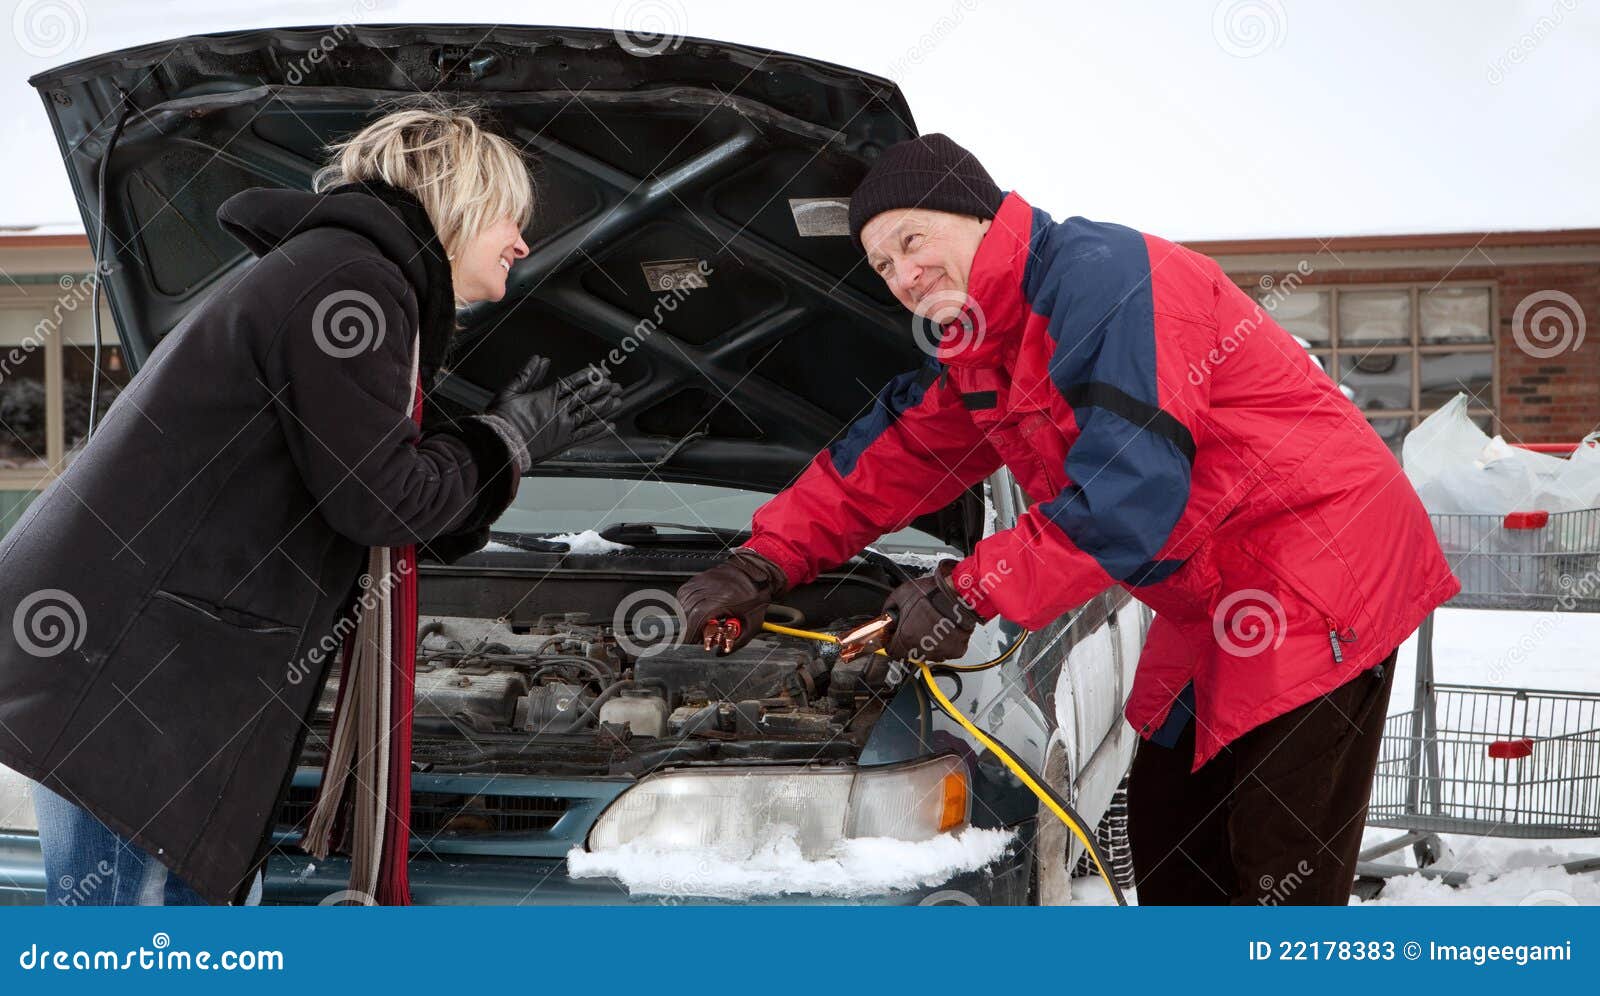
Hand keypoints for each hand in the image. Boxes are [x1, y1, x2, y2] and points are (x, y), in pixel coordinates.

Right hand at [485, 355, 623, 468]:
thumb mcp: (510, 391)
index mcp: (547, 397)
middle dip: (602, 390)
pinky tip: (610, 426)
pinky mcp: (564, 443)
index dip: (588, 377)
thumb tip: (539, 359)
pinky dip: (599, 430)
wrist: (500, 446)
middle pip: (585, 397)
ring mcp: (564, 428)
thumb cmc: (501, 420)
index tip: (600, 373)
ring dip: (605, 407)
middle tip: (616, 386)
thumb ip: (527, 374)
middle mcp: (559, 411)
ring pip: (589, 414)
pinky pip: (586, 435)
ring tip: (618, 401)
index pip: (572, 383)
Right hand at [677, 548, 788, 653]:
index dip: (692, 636)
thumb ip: (737, 643)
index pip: (696, 620)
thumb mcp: (752, 624)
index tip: (694, 644)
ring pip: (682, 607)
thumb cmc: (754, 594)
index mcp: (720, 600)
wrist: (753, 572)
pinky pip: (683, 599)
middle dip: (693, 630)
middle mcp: (706, 589)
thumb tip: (721, 652)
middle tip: (704, 635)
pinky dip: (689, 608)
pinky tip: (701, 610)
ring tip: (705, 621)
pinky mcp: (694, 581)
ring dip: (690, 619)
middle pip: (687, 616)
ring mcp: (698, 583)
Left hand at [883, 560, 979, 661]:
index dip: (892, 642)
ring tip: (931, 626)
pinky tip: (943, 630)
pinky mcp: (955, 650)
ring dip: (927, 644)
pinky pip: (946, 652)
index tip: (895, 637)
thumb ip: (888, 608)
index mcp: (905, 637)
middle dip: (910, 641)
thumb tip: (887, 615)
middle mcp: (922, 648)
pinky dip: (944, 644)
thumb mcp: (900, 595)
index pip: (891, 651)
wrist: (956, 593)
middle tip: (916, 626)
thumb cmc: (932, 593)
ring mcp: (939, 651)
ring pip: (928, 654)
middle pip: (910, 653)